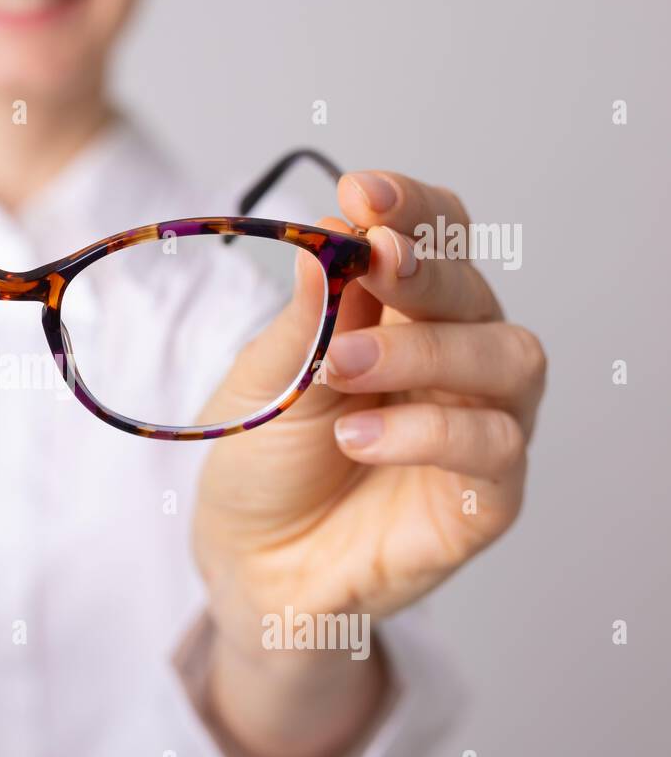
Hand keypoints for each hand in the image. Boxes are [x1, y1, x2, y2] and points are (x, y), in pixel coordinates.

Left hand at [191, 170, 544, 756]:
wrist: (249, 563)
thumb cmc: (262, 463)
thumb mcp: (268, 379)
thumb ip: (310, 315)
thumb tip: (334, 230)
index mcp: (397, 316)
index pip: (435, 239)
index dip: (412, 209)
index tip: (363, 192)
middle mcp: (451, 362)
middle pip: (475, 290)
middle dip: (425, 268)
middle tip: (371, 261)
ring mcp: (475, 427)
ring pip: (508, 359)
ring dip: (427, 350)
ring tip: (342, 369)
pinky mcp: (484, 498)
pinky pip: (492, 447)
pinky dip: (427, 432)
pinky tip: (358, 437)